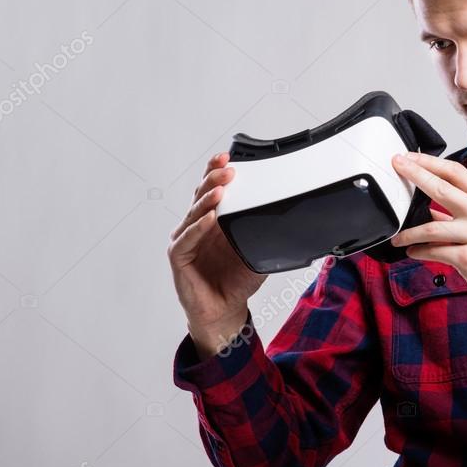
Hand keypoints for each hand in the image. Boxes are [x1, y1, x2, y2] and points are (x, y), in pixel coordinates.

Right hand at [167, 151, 267, 357]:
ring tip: (221, 190)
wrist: (225, 309)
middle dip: (213, 180)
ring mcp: (185, 240)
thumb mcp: (256, 251)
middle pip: (201, 196)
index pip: (211, 190)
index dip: (215, 172)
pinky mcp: (179, 258)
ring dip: (207, 201)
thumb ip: (263, 232)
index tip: (227, 157)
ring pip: (193, 214)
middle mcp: (197, 227)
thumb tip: (288, 215)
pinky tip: (209, 219)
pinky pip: (187, 240)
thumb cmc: (237, 279)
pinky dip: (198, 228)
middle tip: (228, 169)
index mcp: (214, 221)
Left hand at [389, 151, 466, 316]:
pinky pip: (435, 251)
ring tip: (397, 237)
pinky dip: (419, 251)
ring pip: (431, 226)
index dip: (430, 161)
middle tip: (396, 166)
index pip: (455, 171)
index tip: (410, 157)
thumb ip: (460, 211)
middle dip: (414, 174)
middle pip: (441, 187)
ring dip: (409, 232)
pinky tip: (412, 252)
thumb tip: (426, 206)